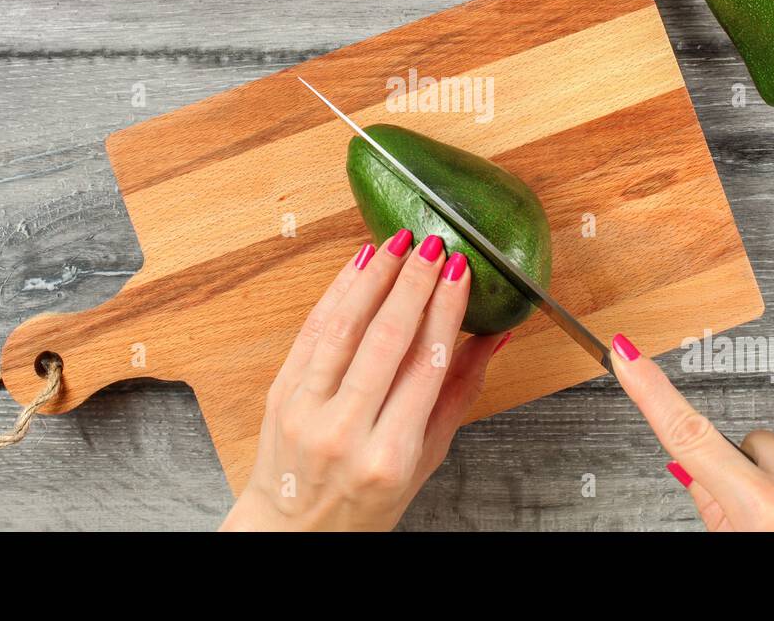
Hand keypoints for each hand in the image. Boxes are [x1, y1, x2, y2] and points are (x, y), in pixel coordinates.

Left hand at [222, 229, 509, 530]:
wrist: (291, 531)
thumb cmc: (365, 503)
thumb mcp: (424, 462)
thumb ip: (458, 395)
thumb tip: (493, 338)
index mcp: (390, 455)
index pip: (425, 365)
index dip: (445, 311)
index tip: (460, 272)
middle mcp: (345, 431)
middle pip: (385, 339)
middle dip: (412, 283)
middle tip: (433, 245)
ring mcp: (306, 410)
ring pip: (344, 327)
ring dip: (373, 276)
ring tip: (397, 242)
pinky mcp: (280, 394)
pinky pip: (312, 331)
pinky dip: (336, 292)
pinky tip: (357, 265)